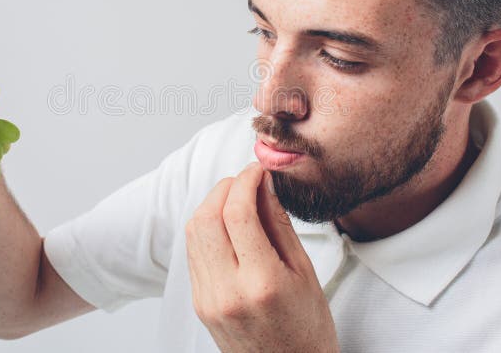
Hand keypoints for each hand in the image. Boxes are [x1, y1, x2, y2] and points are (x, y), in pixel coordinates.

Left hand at [185, 162, 339, 352]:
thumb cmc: (306, 328)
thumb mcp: (304, 272)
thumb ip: (279, 224)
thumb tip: (264, 186)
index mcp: (261, 283)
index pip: (238, 213)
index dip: (245, 181)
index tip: (257, 171)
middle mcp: (227, 291)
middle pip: (206, 217)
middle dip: (224, 188)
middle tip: (245, 181)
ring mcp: (207, 298)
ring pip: (193, 232)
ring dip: (212, 205)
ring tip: (237, 200)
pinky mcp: (198, 302)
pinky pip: (193, 252)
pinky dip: (206, 228)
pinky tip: (227, 226)